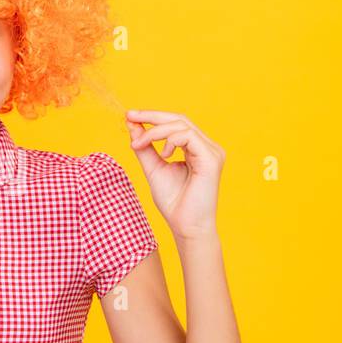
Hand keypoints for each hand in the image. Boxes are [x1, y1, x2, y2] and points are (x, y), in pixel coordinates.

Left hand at [125, 108, 224, 240]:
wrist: (186, 227)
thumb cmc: (173, 202)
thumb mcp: (154, 168)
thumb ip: (145, 147)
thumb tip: (132, 125)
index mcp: (196, 149)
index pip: (176, 123)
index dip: (152, 117)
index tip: (129, 116)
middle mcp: (207, 147)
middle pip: (179, 118)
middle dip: (152, 116)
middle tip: (130, 116)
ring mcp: (212, 152)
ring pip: (182, 125)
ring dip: (156, 131)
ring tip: (140, 145)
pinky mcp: (211, 159)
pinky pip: (188, 136)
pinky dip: (169, 139)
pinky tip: (163, 154)